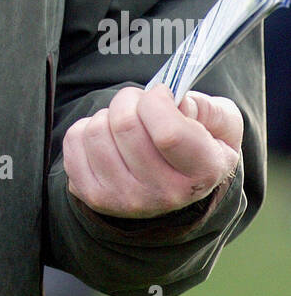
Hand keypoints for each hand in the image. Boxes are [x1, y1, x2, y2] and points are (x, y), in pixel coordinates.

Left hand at [63, 84, 242, 218]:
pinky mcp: (92, 195)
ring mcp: (124, 199)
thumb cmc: (199, 144)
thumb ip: (208, 107)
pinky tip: (109, 142)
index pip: (168, 133)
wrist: (173, 185)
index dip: (158, 99)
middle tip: (141, 107)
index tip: (163, 96)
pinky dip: (86, 129)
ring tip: (126, 128)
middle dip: (130, 100)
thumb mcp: (222, 123)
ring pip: (96, 130)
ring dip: (108, 115)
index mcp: (202, 173)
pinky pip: (74, 140)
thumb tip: (174, 100)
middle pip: (124, 123)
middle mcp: (163, 195)